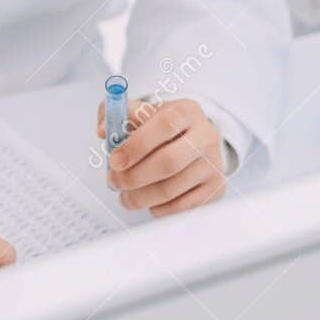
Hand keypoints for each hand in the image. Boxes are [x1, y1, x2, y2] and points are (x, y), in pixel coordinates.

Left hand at [98, 97, 226, 216]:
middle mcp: (206, 136)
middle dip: (133, 177)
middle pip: (168, 162)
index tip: (114, 160)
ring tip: (125, 196)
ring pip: (170, 190)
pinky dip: (158, 209)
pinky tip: (148, 201)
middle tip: (114, 181)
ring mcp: (214, 164)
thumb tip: (103, 131)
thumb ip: (115, 114)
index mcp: (187, 111)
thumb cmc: (160, 129)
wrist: (193, 142)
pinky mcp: (216, 188)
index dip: (136, 145)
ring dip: (139, 197)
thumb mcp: (139, 113)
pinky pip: (180, 207)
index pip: (164, 124)